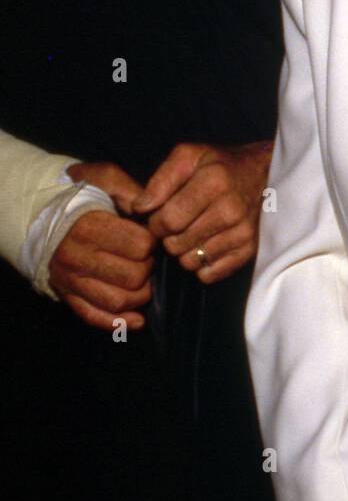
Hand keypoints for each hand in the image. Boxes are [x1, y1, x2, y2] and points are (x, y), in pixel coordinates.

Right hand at [50, 162, 156, 330]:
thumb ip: (132, 190)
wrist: (41, 212)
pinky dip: (118, 322)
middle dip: (148, 268)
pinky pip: (94, 316)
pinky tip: (138, 320)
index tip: (148, 237)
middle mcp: (77, 256)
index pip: (139, 246)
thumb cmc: (80, 194)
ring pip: (117, 300)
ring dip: (140, 296)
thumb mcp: (105, 178)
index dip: (152, 242)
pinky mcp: (67, 295)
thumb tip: (155, 210)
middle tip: (145, 258)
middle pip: (133, 276)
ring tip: (143, 282)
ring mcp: (70, 279)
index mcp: (88, 226)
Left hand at [132, 141, 271, 282]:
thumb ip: (161, 180)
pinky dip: (202, 264)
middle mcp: (231, 211)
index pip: (168, 220)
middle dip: (168, 237)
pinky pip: (209, 274)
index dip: (155, 222)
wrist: (264, 176)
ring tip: (192, 233)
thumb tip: (140, 208)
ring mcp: (242, 234)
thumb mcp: (189, 156)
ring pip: (190, 262)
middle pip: (176, 244)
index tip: (160, 215)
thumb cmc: (220, 165)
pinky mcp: (248, 252)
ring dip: (184, 251)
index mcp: (214, 182)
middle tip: (177, 224)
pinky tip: (206, 244)